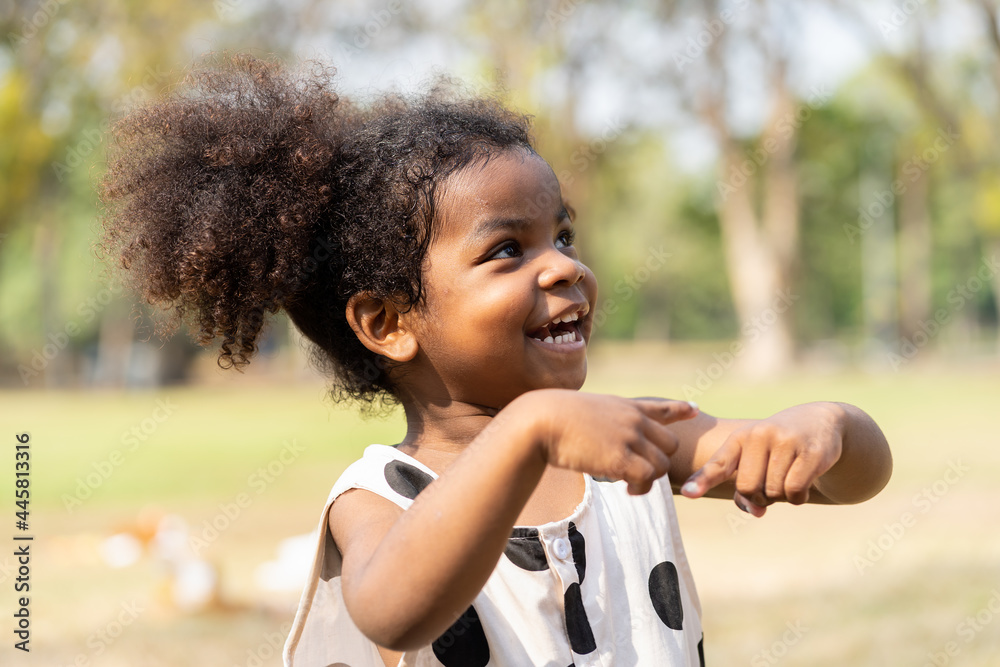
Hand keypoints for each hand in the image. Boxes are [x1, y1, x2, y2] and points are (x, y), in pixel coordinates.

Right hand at [523, 390, 698, 494]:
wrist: (541, 420)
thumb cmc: (551, 417)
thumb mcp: (582, 410)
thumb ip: (599, 421)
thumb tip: (597, 437)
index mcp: (625, 406)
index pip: (661, 407)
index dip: (680, 410)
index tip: (694, 410)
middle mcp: (633, 420)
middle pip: (670, 445)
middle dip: (660, 461)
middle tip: (640, 474)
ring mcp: (629, 438)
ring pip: (662, 465)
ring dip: (649, 480)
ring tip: (630, 486)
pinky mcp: (621, 458)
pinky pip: (647, 478)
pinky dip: (640, 488)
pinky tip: (626, 489)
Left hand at [679, 402, 847, 515]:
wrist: (820, 422)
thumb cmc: (778, 447)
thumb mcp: (756, 458)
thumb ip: (746, 488)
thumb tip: (756, 512)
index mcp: (740, 438)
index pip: (718, 464)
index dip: (701, 480)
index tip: (687, 493)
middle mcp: (760, 435)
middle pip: (748, 488)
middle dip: (759, 497)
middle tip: (770, 486)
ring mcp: (786, 441)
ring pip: (773, 492)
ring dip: (781, 497)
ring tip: (789, 477)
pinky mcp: (811, 452)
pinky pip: (795, 491)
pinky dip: (798, 497)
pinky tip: (804, 483)